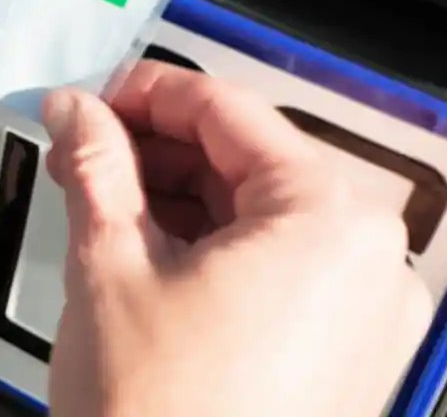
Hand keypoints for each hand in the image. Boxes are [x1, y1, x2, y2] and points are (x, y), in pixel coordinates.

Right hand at [42, 61, 432, 416]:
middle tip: (84, 151)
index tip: (95, 98)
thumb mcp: (110, 263)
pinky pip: (277, 268)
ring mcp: (363, 314)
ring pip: (260, 215)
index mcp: (326, 219)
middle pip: (249, 160)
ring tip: (102, 204)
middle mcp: (368, 262)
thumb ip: (95, 164)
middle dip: (155, 152)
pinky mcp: (343, 353)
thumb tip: (78, 114)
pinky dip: (210, 250)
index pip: (227, 110)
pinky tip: (145, 253)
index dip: (145, 94)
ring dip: (177, 199)